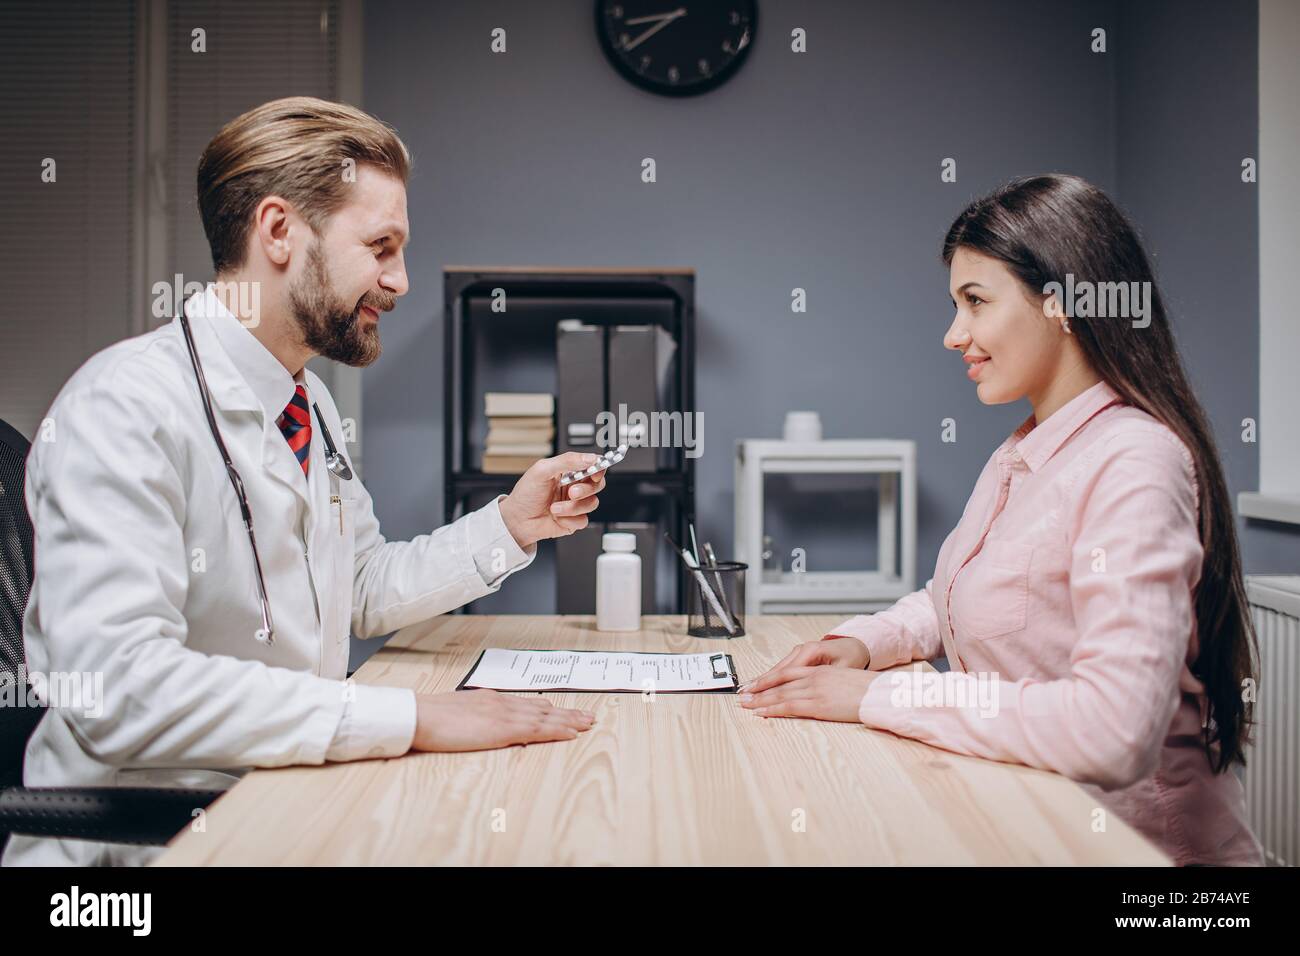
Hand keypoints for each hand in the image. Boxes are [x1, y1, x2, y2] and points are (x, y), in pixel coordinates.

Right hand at [411, 689, 595, 751]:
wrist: (419, 716)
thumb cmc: (430, 717)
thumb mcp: (457, 714)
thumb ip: (474, 718)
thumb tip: (483, 726)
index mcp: (491, 699)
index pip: (527, 703)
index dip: (549, 708)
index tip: (564, 711)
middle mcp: (503, 703)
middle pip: (542, 708)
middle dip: (566, 713)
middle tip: (587, 716)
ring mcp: (504, 715)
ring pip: (546, 718)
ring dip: (569, 720)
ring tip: (587, 723)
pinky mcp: (503, 729)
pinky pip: (538, 730)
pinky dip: (557, 731)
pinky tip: (571, 733)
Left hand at [498, 452, 606, 548]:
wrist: (517, 521)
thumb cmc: (525, 495)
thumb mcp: (542, 470)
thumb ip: (567, 461)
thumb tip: (590, 457)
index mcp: (568, 471)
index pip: (593, 465)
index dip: (598, 467)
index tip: (595, 472)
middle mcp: (574, 486)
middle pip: (598, 484)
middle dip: (585, 490)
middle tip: (571, 492)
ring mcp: (575, 504)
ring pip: (592, 503)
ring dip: (572, 507)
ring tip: (555, 508)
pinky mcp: (574, 520)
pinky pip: (584, 520)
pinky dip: (570, 519)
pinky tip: (557, 517)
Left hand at [738, 666, 878, 722]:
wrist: (879, 693)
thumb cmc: (867, 690)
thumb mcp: (844, 681)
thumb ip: (828, 684)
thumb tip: (821, 692)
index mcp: (819, 671)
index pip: (787, 672)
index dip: (768, 678)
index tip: (754, 684)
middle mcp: (813, 678)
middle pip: (779, 682)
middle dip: (758, 689)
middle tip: (741, 694)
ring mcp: (815, 690)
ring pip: (780, 694)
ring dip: (760, 700)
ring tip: (744, 704)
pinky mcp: (818, 704)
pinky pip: (789, 706)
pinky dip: (772, 709)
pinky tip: (761, 712)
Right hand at [740, 637, 868, 692]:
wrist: (855, 645)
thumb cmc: (851, 658)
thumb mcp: (843, 670)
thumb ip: (825, 680)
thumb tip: (810, 691)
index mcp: (812, 651)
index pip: (786, 673)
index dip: (771, 687)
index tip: (760, 697)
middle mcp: (802, 649)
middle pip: (777, 670)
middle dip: (759, 684)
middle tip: (744, 695)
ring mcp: (799, 651)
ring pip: (777, 669)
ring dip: (761, 681)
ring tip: (746, 690)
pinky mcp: (799, 655)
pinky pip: (782, 668)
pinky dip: (770, 677)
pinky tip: (759, 684)